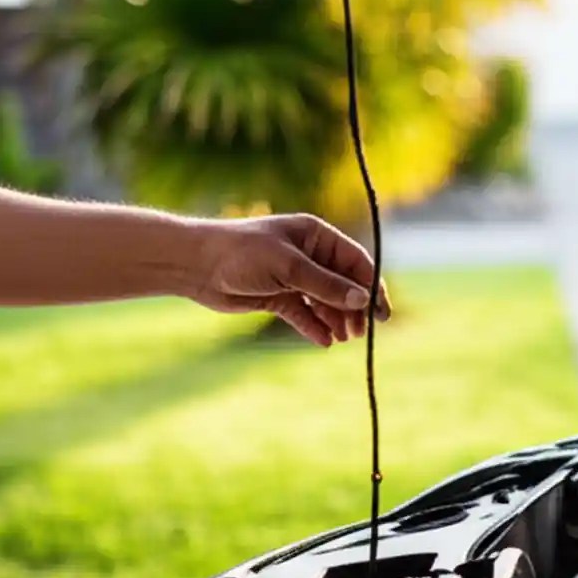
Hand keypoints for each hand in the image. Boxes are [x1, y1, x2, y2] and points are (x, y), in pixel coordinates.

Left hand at [189, 214, 390, 346]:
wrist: (195, 264)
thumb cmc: (243, 253)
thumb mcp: (289, 267)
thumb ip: (327, 285)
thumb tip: (363, 300)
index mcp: (316, 236)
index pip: (356, 262)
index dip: (372, 287)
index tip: (382, 313)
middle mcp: (309, 255)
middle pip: (343, 284)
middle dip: (353, 308)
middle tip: (359, 333)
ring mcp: (293, 277)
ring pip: (325, 301)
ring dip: (336, 319)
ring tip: (343, 339)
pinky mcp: (277, 296)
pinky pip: (303, 313)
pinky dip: (314, 327)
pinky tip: (323, 342)